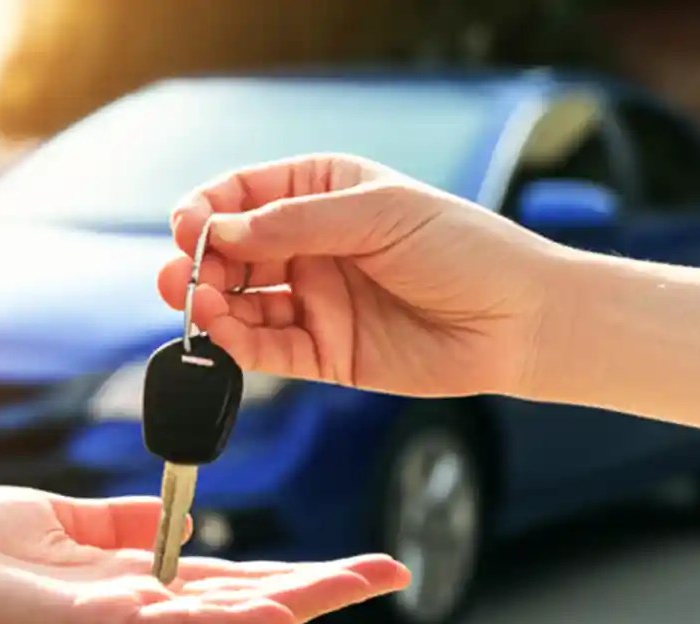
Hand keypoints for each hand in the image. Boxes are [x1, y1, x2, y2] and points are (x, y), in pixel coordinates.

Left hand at [0, 487, 408, 623]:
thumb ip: (129, 521)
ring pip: (230, 618)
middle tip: (390, 574)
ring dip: (299, 601)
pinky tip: (278, 607)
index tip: (354, 560)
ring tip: (360, 584)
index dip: (298, 570)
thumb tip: (182, 517)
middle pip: (250, 600)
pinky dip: (231, 619)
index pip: (235, 577)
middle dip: (323, 589)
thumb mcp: (69, 520)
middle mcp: (142, 615)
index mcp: (139, 584)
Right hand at [158, 154, 573, 397]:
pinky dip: (237, 343)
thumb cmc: (464, 249)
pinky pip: (267, 348)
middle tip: (182, 272)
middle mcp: (313, 247)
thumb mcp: (380, 214)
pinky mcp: (325, 352)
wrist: (518, 320)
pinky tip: (219, 332)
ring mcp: (316, 300)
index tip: (189, 225)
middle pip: (234, 251)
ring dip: (210, 302)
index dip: (211, 208)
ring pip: (243, 302)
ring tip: (192, 301)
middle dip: (201, 259)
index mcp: (326, 194)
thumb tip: (223, 228)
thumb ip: (298, 222)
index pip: (247, 194)